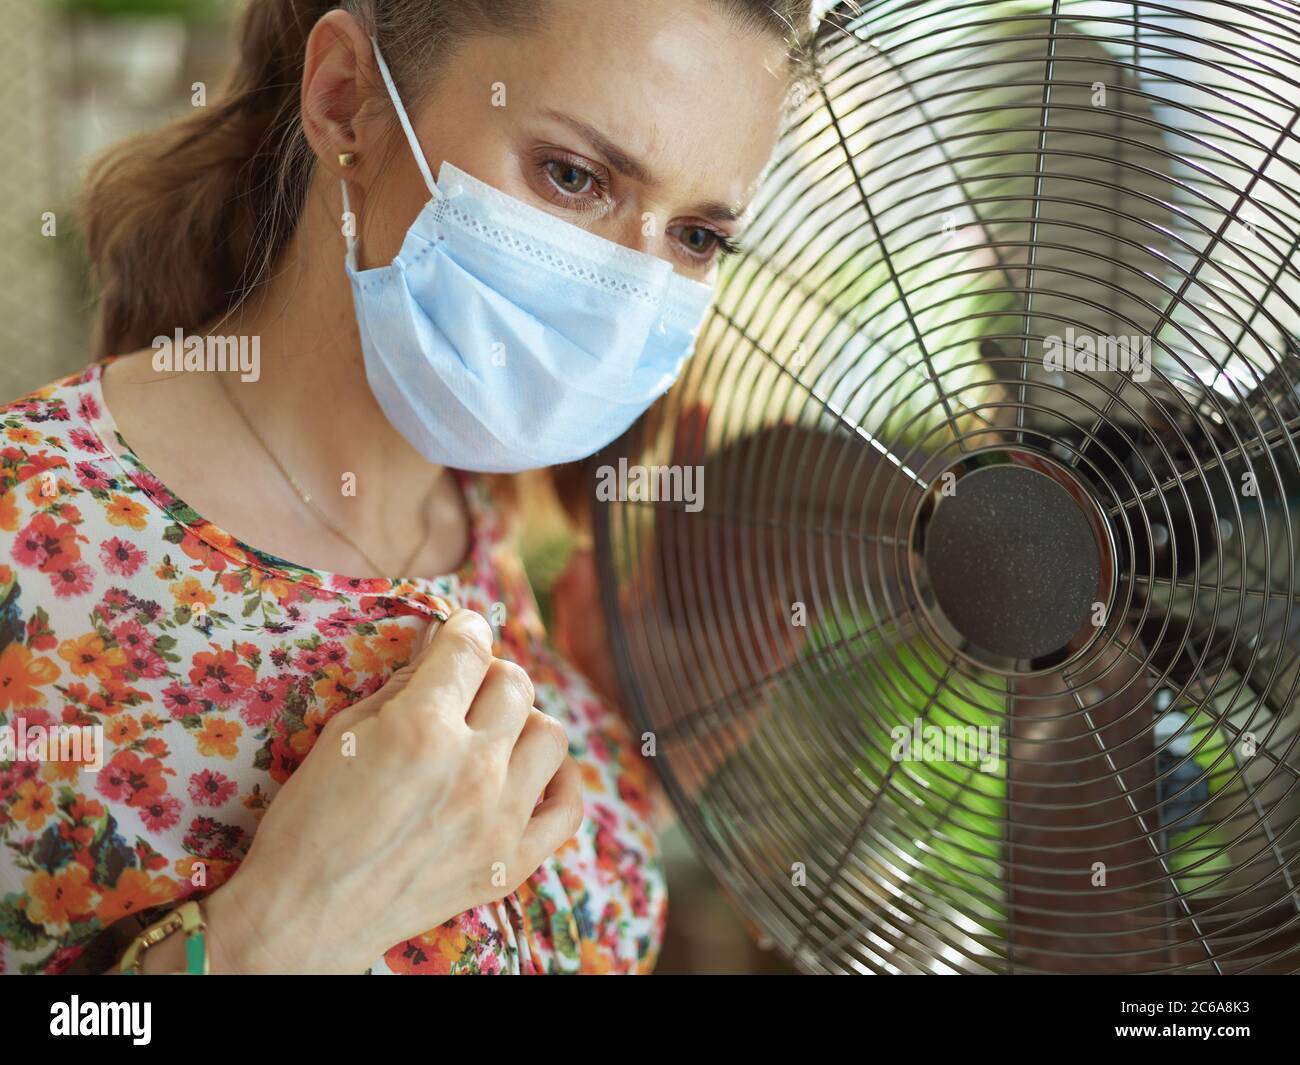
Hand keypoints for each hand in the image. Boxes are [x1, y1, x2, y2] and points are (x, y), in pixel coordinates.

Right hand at [199, 608, 582, 973]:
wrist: (305, 915)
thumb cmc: (309, 821)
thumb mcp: (342, 734)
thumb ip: (400, 685)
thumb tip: (438, 648)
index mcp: (421, 728)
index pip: (470, 648)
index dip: (464, 629)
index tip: (461, 631)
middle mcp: (472, 768)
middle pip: (515, 684)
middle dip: (488, 673)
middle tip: (465, 687)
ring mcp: (499, 819)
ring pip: (550, 734)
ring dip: (523, 722)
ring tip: (492, 734)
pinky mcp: (511, 862)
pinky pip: (568, 807)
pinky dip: (557, 782)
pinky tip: (530, 775)